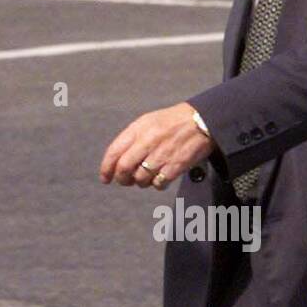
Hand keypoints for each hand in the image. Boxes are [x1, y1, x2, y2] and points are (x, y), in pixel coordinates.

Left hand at [99, 102, 213, 188]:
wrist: (201, 121)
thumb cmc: (171, 122)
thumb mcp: (147, 121)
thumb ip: (131, 138)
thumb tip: (116, 160)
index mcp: (138, 129)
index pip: (114, 152)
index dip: (106, 168)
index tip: (105, 178)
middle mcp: (147, 141)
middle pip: (124, 168)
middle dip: (121, 179)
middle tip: (124, 181)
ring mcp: (162, 155)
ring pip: (140, 179)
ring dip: (140, 182)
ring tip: (145, 176)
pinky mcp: (176, 166)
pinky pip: (158, 184)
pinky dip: (156, 184)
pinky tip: (160, 178)